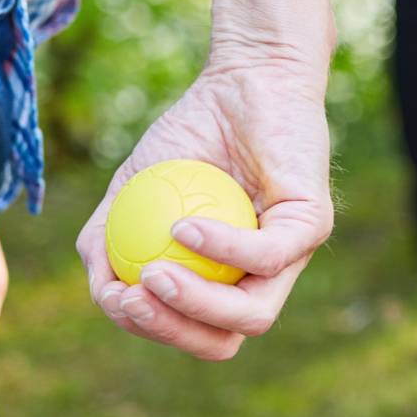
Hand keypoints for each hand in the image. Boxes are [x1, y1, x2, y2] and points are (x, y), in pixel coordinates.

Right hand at [76, 51, 333, 360]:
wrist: (246, 77)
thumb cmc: (193, 131)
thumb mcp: (133, 187)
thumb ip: (109, 239)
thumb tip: (102, 292)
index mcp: (225, 279)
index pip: (193, 331)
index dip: (152, 328)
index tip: (116, 298)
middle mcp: (264, 276)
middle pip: (224, 339)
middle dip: (172, 331)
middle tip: (134, 296)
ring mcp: (294, 254)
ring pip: (252, 314)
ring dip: (196, 304)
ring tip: (154, 272)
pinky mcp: (314, 223)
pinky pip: (268, 255)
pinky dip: (221, 248)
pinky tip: (183, 228)